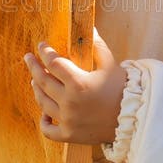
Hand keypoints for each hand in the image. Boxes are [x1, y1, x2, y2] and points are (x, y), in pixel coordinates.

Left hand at [23, 29, 126, 145]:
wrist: (135, 118)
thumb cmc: (123, 89)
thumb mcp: (111, 65)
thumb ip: (97, 46)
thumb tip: (90, 27)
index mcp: (78, 82)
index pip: (53, 63)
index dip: (45, 52)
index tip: (41, 45)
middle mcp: (69, 102)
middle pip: (43, 81)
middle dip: (33, 67)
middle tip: (28, 58)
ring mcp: (68, 120)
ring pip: (43, 102)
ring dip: (37, 89)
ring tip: (35, 80)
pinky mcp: (70, 135)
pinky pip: (48, 130)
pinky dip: (44, 122)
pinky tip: (44, 114)